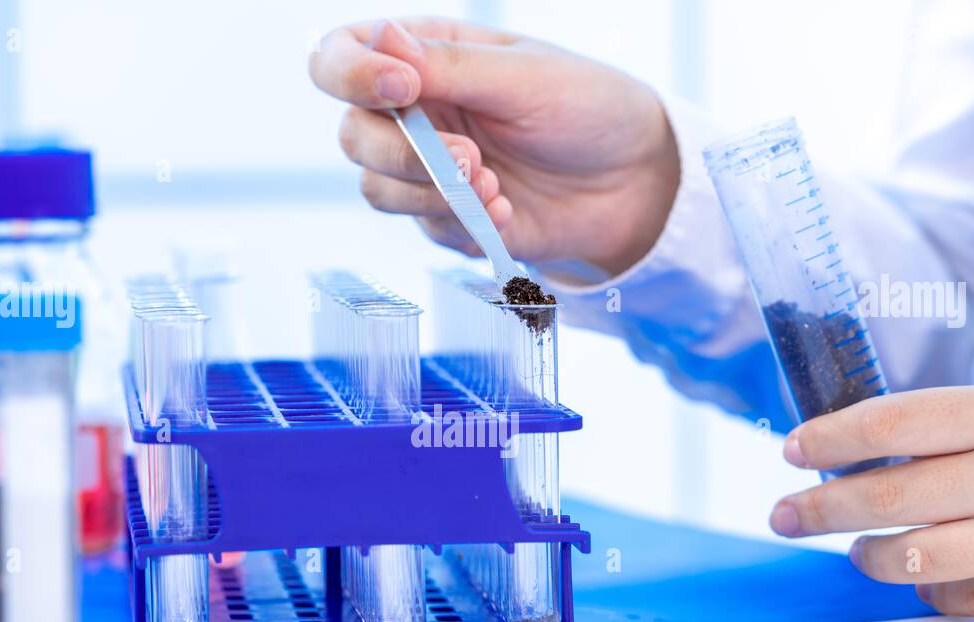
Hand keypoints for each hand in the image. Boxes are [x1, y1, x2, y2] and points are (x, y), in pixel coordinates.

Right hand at [308, 18, 680, 274]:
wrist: (633, 182)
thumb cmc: (587, 109)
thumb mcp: (525, 76)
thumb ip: (450, 66)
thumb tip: (382, 43)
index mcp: (424, 57)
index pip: (340, 57)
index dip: (350, 74)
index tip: (401, 90)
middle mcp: (415, 113)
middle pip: (352, 135)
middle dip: (401, 154)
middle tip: (467, 159)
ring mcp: (428, 169)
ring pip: (378, 188)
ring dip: (433, 194)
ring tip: (493, 186)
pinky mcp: (449, 219)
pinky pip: (425, 228)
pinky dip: (465, 223)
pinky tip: (508, 211)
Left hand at [768, 385, 973, 621]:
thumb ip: (956, 432)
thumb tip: (855, 454)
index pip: (893, 421)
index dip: (830, 439)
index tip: (792, 451)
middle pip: (887, 493)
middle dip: (819, 508)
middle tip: (783, 517)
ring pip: (913, 555)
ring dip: (870, 557)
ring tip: (857, 552)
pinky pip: (960, 599)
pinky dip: (931, 592)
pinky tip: (928, 580)